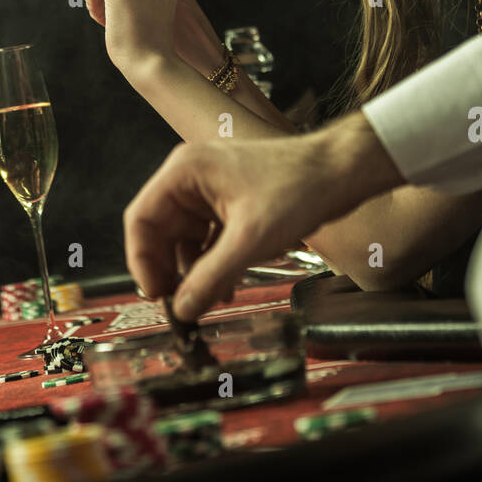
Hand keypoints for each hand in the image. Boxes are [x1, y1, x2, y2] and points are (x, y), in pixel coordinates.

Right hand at [124, 112, 401, 319]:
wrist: (339, 172)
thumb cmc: (298, 189)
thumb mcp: (249, 240)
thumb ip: (210, 277)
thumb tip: (181, 310)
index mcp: (185, 171)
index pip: (141, 218)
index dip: (142, 261)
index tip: (155, 296)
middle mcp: (192, 176)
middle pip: (160, 230)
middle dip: (168, 270)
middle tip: (179, 307)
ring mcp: (212, 188)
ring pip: (185, 237)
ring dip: (192, 270)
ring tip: (205, 302)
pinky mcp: (231, 201)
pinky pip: (208, 236)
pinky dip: (211, 262)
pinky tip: (225, 287)